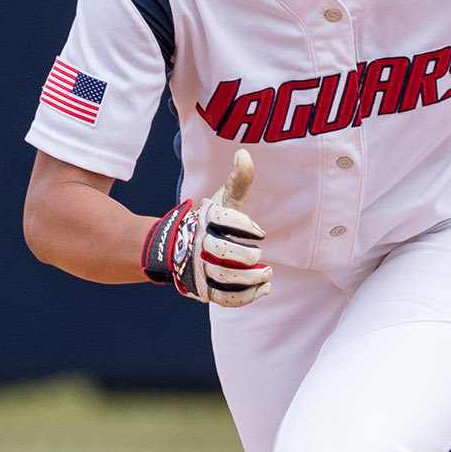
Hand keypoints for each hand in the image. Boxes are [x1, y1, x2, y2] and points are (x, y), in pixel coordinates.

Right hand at [141, 150, 272, 305]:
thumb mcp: (224, 201)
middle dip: (245, 256)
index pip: (223, 219)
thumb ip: (238, 182)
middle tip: (259, 256)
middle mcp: (200, 244)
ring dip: (248, 279)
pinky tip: (264, 289)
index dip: (243, 225)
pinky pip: (224, 298)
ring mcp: (201, 268)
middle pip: (220, 252)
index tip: (260, 232)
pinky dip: (245, 297)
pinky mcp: (206, 289)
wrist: (183, 248)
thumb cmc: (212, 221)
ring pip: (222, 277)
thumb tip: (244, 153)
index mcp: (206, 220)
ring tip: (267, 274)